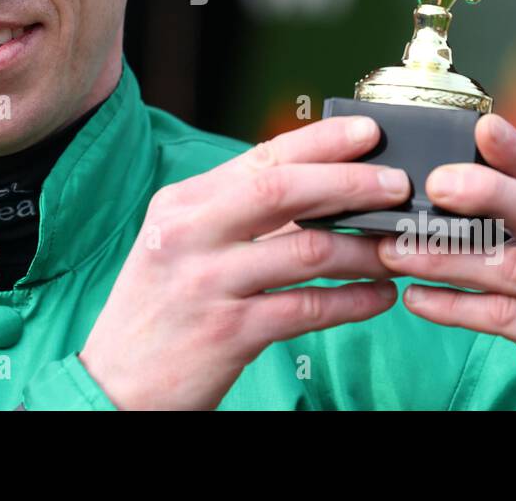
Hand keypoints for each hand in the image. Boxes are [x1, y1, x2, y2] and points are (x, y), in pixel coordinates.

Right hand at [79, 116, 408, 409]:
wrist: (116, 383)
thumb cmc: (160, 307)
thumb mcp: (180, 243)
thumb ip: (233, 212)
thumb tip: (313, 183)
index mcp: (183, 204)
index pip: (261, 158)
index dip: (320, 142)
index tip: (367, 132)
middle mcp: (191, 235)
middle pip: (284, 192)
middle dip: (351, 183)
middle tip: (399, 186)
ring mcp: (209, 283)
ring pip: (307, 251)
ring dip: (364, 248)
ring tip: (396, 249)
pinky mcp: (229, 333)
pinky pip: (308, 308)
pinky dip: (353, 301)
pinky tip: (379, 298)